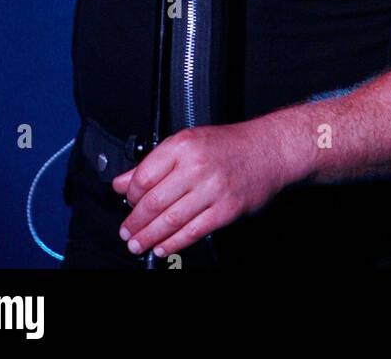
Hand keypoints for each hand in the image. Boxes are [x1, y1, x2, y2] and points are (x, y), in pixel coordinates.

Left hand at [111, 119, 289, 256]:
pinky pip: (192, 232)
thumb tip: (122, 182)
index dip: (130, 195)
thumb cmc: (228, 146)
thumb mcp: (187, 143)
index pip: (143, 176)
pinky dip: (173, 243)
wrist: (267, 150)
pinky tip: (162, 247)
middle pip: (154, 202)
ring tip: (138, 244)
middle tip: (127, 232)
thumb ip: (153, 163)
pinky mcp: (225, 210)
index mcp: (183, 145)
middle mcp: (196, 166)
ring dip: (149, 236)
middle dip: (135, 222)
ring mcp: (212, 189)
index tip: (127, 204)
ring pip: (170, 220)